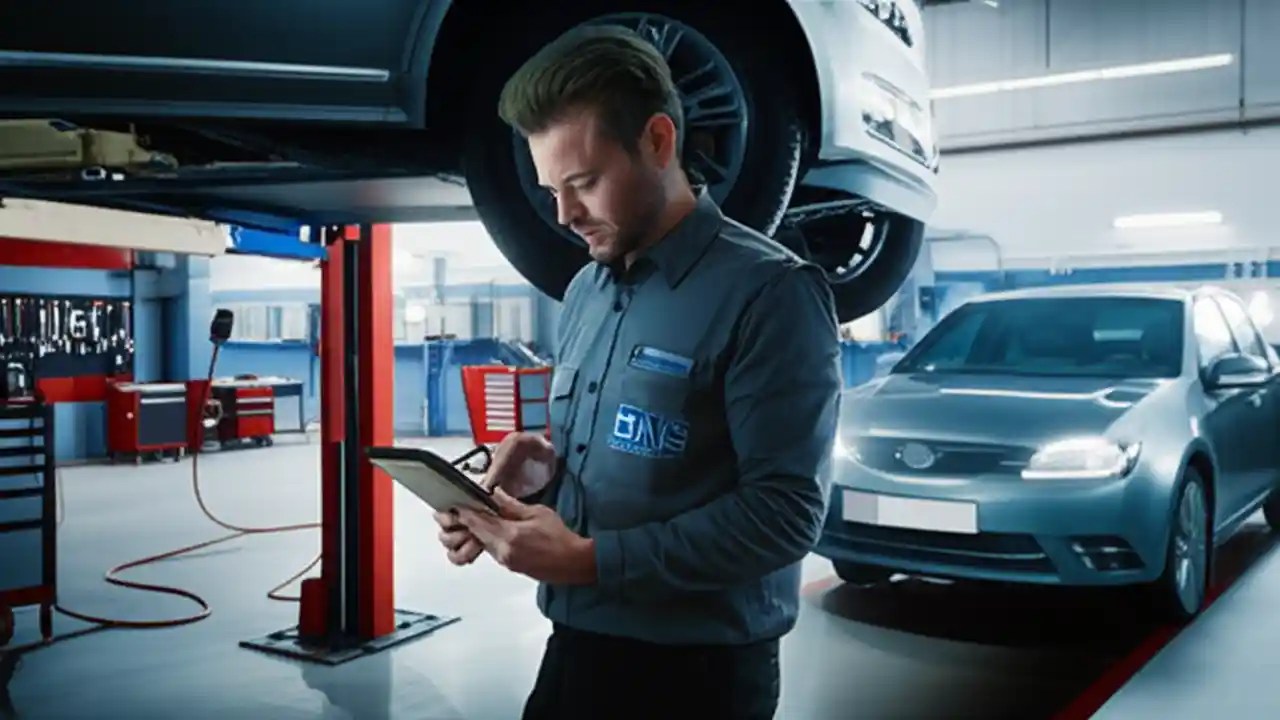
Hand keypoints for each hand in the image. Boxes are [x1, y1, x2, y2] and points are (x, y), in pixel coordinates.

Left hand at [434, 432, 555, 566]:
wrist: (574, 563)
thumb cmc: (561, 539)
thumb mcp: (538, 513)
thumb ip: (512, 506)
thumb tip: (496, 495)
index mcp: (510, 536)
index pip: (478, 523)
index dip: (464, 513)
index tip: (455, 505)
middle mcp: (504, 551)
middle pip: (476, 535)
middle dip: (464, 523)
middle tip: (452, 513)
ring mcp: (506, 561)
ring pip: (483, 543)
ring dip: (476, 532)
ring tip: (471, 519)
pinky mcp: (510, 566)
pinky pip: (492, 550)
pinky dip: (488, 540)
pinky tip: (491, 531)